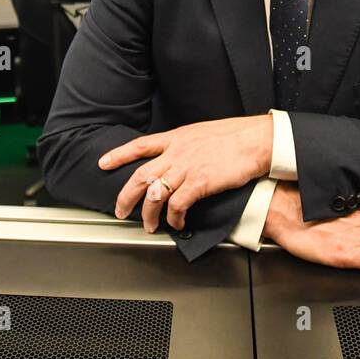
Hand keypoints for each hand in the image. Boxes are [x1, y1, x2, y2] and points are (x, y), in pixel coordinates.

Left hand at [100, 115, 272, 231]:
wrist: (256, 140)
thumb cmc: (235, 137)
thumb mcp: (202, 133)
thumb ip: (186, 145)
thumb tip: (180, 157)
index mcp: (176, 138)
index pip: (140, 145)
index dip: (119, 154)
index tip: (103, 163)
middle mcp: (177, 152)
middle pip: (141, 175)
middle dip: (126, 195)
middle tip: (120, 210)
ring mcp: (187, 167)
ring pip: (155, 193)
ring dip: (148, 213)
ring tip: (148, 225)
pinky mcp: (200, 182)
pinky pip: (178, 204)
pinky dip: (174, 217)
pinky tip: (176, 223)